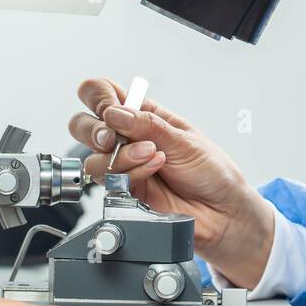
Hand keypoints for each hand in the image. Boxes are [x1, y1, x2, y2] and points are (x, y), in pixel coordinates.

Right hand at [68, 77, 273, 288]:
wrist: (222, 212)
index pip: (105, 93)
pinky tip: (154, 170)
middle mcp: (129, 138)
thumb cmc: (212, 172)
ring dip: (122, 155)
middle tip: (113, 137)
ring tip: (154, 156)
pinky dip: (132, 173)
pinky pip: (109, 180)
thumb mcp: (185, 140)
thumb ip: (148, 126)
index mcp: (145, 115)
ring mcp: (124, 165)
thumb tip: (115, 113)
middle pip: (84, 124)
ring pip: (92, 156)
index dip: (100, 97)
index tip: (112, 109)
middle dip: (94, 129)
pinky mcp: (124, 191)